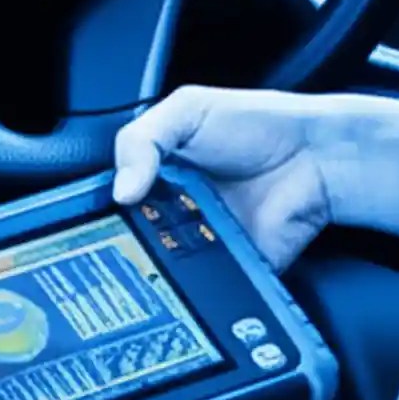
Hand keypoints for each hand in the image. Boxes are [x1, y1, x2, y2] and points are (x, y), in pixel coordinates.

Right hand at [113, 85, 332, 270]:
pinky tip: (177, 277)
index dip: (95, 211)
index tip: (81, 220)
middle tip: (107, 245)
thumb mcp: (188, 111)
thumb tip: (120, 191)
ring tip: (145, 258)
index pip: (113, 199)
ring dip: (149, 267)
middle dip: (117, 245)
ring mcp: (196, 246)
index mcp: (156, 176)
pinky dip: (188, 289)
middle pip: (130, 238)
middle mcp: (170, 214)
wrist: (317, 157)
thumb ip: (141, 140)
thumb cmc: (258, 125)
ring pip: (158, 268)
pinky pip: (198, 289)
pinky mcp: (224, 273)